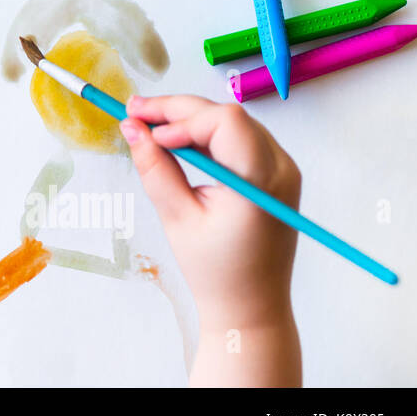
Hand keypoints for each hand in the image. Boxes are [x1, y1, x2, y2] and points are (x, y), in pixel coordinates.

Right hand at [121, 96, 301, 385]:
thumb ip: (156, 168)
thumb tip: (132, 128)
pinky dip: (206, 134)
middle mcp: (281, 169)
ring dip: (190, 119)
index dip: (181, 118)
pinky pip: (240, 138)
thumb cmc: (215, 271)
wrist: (252, 306)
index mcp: (259, 184)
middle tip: (134, 110)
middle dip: (178, 110)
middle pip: (228, 115)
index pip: (224, 122)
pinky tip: (177, 139)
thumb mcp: (177, 218)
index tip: (146, 132)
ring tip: (150, 124)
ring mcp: (284, 170)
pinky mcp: (276, 174)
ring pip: (232, 122)